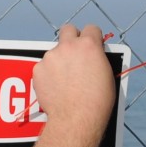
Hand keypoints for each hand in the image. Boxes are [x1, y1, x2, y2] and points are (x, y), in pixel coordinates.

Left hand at [32, 23, 115, 137]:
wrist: (76, 118)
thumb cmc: (97, 101)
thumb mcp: (107, 74)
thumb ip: (98, 59)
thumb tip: (94, 57)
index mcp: (89, 46)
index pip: (91, 28)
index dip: (92, 37)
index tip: (91, 43)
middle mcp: (69, 46)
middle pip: (68, 30)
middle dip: (72, 38)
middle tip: (75, 51)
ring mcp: (51, 56)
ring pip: (55, 52)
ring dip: (60, 60)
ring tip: (66, 80)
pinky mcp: (38, 68)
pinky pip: (44, 67)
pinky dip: (49, 74)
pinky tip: (56, 86)